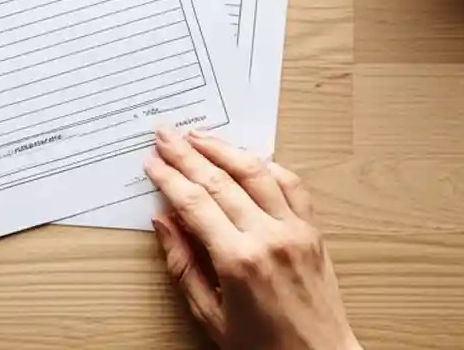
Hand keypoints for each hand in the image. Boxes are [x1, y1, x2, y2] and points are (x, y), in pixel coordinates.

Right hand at [145, 128, 360, 349]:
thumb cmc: (263, 348)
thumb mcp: (211, 315)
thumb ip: (184, 265)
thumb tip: (163, 221)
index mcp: (238, 261)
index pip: (194, 203)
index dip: (169, 178)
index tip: (151, 162)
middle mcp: (269, 237)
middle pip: (220, 180)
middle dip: (188, 154)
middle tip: (165, 134)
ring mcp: (294, 229)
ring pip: (256, 172)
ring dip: (224, 148)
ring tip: (198, 135)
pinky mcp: (312, 230)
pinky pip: (291, 184)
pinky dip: (267, 165)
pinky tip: (246, 157)